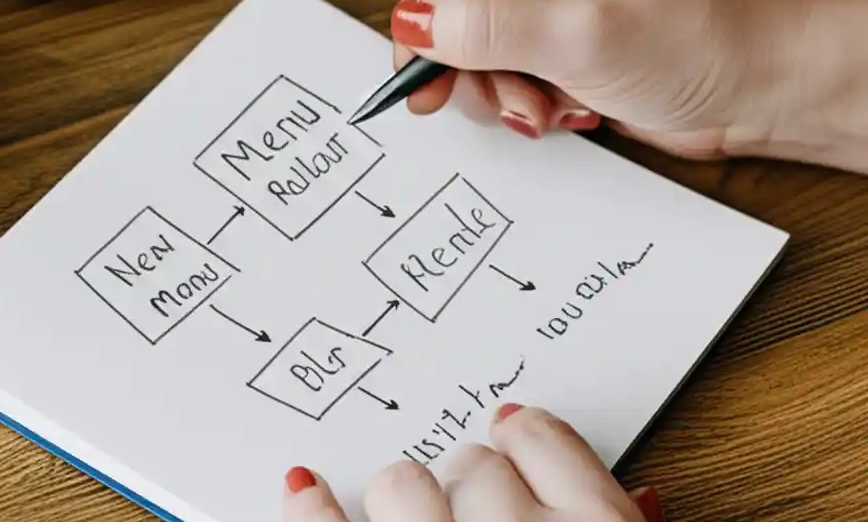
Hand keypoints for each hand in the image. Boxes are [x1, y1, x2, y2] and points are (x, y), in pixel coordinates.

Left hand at [282, 404, 663, 521]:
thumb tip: (640, 498)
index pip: (542, 441)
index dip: (525, 437)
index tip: (513, 429)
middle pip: (473, 463)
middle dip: (472, 485)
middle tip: (477, 512)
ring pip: (403, 483)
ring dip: (406, 498)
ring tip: (413, 520)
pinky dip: (308, 507)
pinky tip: (301, 485)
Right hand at [393, 0, 811, 159]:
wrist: (758, 90)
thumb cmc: (707, 43)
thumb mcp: (584, 38)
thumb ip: (487, 29)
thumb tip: (412, 24)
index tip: (433, 25)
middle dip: (451, 34)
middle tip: (453, 83)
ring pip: (454, 13)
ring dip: (482, 73)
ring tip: (531, 101)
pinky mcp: (541, 10)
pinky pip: (482, 45)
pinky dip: (502, 84)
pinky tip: (546, 102)